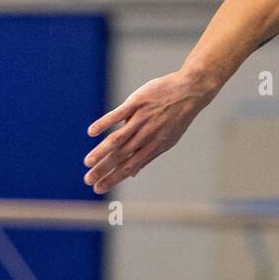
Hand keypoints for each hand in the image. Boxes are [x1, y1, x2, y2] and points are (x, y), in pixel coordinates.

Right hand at [83, 70, 216, 194]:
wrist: (190, 91)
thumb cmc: (176, 116)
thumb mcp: (167, 140)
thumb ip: (147, 155)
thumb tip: (131, 173)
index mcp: (154, 146)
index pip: (129, 167)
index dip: (113, 178)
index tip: (98, 188)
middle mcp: (147, 135)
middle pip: (122, 156)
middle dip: (104, 170)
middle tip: (88, 180)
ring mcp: (142, 119)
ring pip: (119, 139)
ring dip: (102, 151)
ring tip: (88, 162)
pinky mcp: (137, 103)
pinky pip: (118, 114)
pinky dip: (105, 123)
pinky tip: (91, 132)